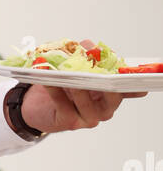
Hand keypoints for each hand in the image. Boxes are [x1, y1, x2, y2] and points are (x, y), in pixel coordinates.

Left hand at [21, 40, 147, 133]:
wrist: (36, 102)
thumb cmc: (62, 82)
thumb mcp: (76, 63)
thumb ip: (87, 53)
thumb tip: (92, 47)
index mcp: (110, 93)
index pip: (128, 88)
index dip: (134, 84)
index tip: (132, 75)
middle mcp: (103, 108)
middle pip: (113, 97)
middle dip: (106, 83)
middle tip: (98, 71)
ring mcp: (88, 117)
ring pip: (86, 102)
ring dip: (78, 86)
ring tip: (68, 73)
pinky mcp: (68, 122)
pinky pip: (64, 106)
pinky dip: (57, 91)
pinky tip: (50, 81)